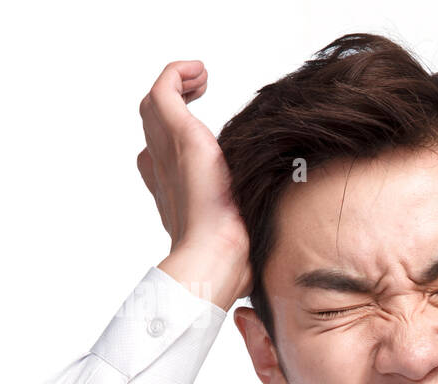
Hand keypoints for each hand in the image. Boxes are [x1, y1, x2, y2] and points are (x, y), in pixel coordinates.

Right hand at [137, 60, 251, 309]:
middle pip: (153, 125)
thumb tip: (284, 226)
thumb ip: (248, 222)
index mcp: (174, 192)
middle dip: (173, 103)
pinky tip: (202, 74)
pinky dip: (176, 73)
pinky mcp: (178, 135)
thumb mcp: (240, 232)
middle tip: (201, 93)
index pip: (159, 158)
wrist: (220, 256)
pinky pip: (162, 88)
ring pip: (153, 104)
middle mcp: (164, 169)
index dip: (173, 140)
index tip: (202, 136)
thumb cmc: (234, 255)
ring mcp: (167, 151)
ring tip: (202, 80)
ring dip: (175, 84)